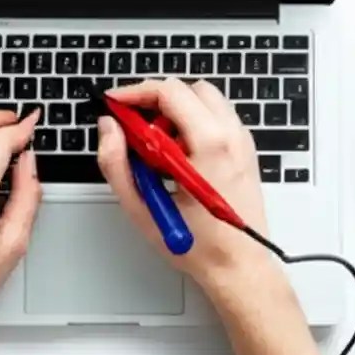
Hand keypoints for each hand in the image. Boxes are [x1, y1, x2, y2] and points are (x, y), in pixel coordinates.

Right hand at [96, 78, 273, 288]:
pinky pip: (217, 119)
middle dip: (156, 100)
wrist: (238, 265)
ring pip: (206, 100)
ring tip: (156, 147)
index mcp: (210, 145)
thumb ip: (117, 164)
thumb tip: (109, 129)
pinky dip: (194, 124)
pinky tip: (178, 155)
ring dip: (176, 111)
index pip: (170, 92)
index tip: (115, 103)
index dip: (135, 92)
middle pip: (190, 89)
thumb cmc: (199, 245)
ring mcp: (242, 142)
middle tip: (133, 127)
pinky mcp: (245, 151)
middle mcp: (231, 136)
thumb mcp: (143, 208)